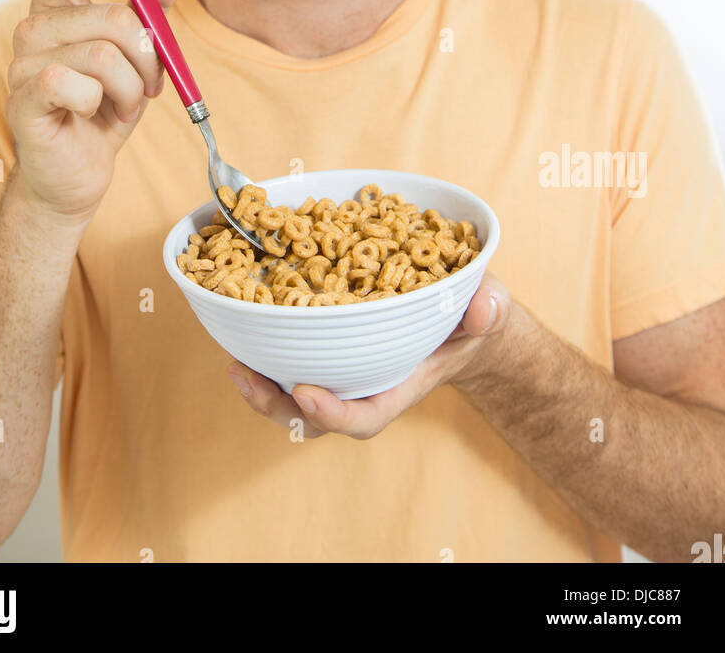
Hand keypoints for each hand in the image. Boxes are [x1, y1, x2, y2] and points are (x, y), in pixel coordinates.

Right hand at [6, 0, 184, 223]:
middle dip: (148, 54)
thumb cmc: (107, 105)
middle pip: (109, 15)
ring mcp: (22, 64)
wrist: (78, 170)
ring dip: (130, 86)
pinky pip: (77, 85)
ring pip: (103, 55)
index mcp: (57, 6)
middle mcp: (33, 28)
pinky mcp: (22, 100)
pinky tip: (93, 114)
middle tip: (149, 80)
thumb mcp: (142, 48)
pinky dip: (101, 103)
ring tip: (123, 103)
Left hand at [227, 274, 509, 438]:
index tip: (304, 393)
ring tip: (234, 364)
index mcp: (402, 383)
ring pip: (296, 396)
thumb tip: (483, 308)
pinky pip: (295, 360)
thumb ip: (489, 311)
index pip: (365, 416)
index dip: (333, 413)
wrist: (463, 315)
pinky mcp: (332, 346)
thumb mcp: (489, 309)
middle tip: (245, 378)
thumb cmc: (474, 316)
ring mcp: (346, 370)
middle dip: (278, 405)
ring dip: (263, 385)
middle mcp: (367, 384)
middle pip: (316, 417)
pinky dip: (268, 353)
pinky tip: (245, 330)